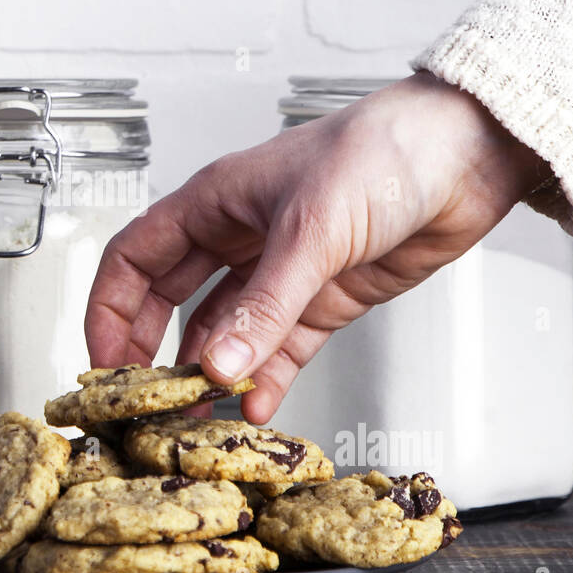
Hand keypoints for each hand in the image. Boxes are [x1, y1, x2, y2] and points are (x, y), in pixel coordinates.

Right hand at [84, 71, 548, 422]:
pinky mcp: (323, 302)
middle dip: (151, 354)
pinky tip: (255, 407)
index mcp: (214, 202)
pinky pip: (278, 350)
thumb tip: (217, 366)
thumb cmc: (384, 151)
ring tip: (197, 420)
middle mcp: (239, 238)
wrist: (467, 157)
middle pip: (169, 303)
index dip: (110, 310)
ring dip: (210, 377)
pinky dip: (264, 381)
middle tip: (141, 403)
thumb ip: (264, 304)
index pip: (134, 258)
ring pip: (224, 335)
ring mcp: (280, 275)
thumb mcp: (312, 229)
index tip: (104, 363)